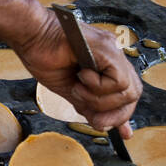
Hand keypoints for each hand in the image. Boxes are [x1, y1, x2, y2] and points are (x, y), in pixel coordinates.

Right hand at [12, 10, 141, 135]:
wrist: (31, 36)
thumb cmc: (44, 56)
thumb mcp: (71, 91)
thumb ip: (90, 107)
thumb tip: (102, 126)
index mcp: (107, 65)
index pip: (127, 94)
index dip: (122, 115)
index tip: (111, 129)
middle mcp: (114, 57)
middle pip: (133, 93)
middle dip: (116, 114)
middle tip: (94, 118)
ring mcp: (113, 51)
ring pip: (127, 91)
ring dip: (99, 99)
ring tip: (78, 87)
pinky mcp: (108, 49)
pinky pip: (118, 81)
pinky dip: (99, 87)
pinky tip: (81, 76)